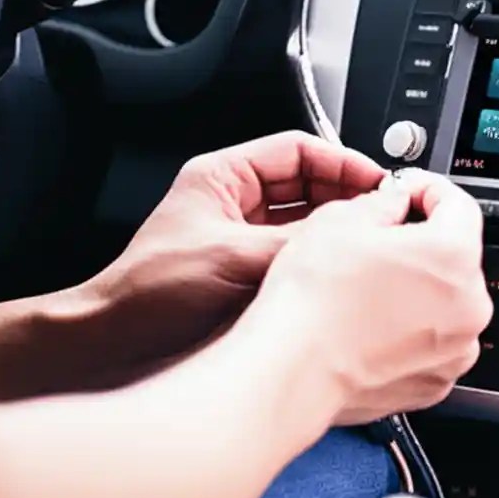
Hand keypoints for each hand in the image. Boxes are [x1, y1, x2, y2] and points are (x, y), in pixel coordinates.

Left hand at [76, 131, 385, 368]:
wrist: (115, 347)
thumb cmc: (149, 295)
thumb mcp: (236, 258)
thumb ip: (299, 241)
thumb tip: (353, 229)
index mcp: (223, 178)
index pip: (299, 150)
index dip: (343, 162)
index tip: (377, 181)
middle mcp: (235, 204)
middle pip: (308, 185)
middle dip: (347, 197)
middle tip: (383, 213)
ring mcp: (243, 240)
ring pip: (306, 223)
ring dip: (336, 232)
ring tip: (367, 242)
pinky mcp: (248, 276)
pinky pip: (296, 258)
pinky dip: (321, 261)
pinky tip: (340, 273)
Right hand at [251, 169, 491, 425]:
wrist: (290, 370)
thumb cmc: (313, 301)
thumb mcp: (341, 220)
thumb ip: (384, 202)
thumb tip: (395, 203)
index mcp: (454, 255)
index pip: (458, 204)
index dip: (426, 189)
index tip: (406, 190)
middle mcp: (469, 306)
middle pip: (455, 256)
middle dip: (420, 242)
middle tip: (377, 240)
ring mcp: (454, 350)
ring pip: (444, 301)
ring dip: (417, 287)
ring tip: (367, 286)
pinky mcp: (434, 382)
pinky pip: (432, 342)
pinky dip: (409, 329)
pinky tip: (370, 322)